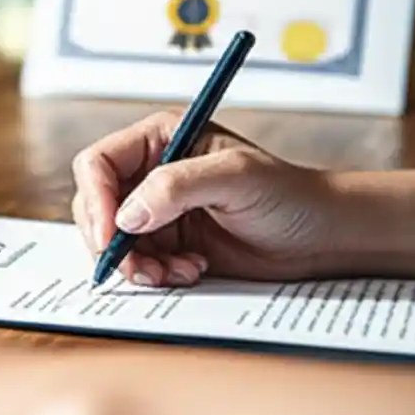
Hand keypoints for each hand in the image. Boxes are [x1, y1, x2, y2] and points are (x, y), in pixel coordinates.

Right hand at [71, 111, 338, 287]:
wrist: (320, 238)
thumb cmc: (289, 194)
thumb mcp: (236, 177)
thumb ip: (177, 186)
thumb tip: (127, 214)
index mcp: (159, 139)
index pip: (98, 164)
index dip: (97, 201)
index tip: (111, 236)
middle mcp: (149, 172)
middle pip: (95, 205)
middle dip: (112, 241)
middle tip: (139, 266)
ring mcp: (154, 210)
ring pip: (110, 240)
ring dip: (136, 263)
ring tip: (175, 272)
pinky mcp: (165, 243)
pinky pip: (134, 262)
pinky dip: (154, 274)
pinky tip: (189, 271)